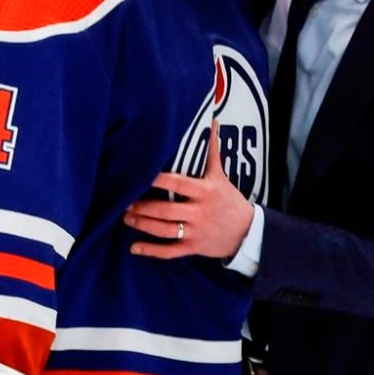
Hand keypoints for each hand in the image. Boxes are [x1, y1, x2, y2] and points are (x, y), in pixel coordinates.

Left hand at [125, 121, 254, 259]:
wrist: (248, 232)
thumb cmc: (230, 200)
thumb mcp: (221, 176)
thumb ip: (212, 152)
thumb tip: (212, 123)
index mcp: (205, 191)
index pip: (178, 183)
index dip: (158, 180)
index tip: (140, 175)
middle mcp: (199, 212)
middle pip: (166, 210)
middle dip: (144, 207)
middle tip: (125, 202)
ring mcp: (195, 231)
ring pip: (165, 230)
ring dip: (143, 225)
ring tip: (127, 218)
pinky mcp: (193, 247)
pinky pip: (170, 251)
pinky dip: (152, 251)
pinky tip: (135, 247)